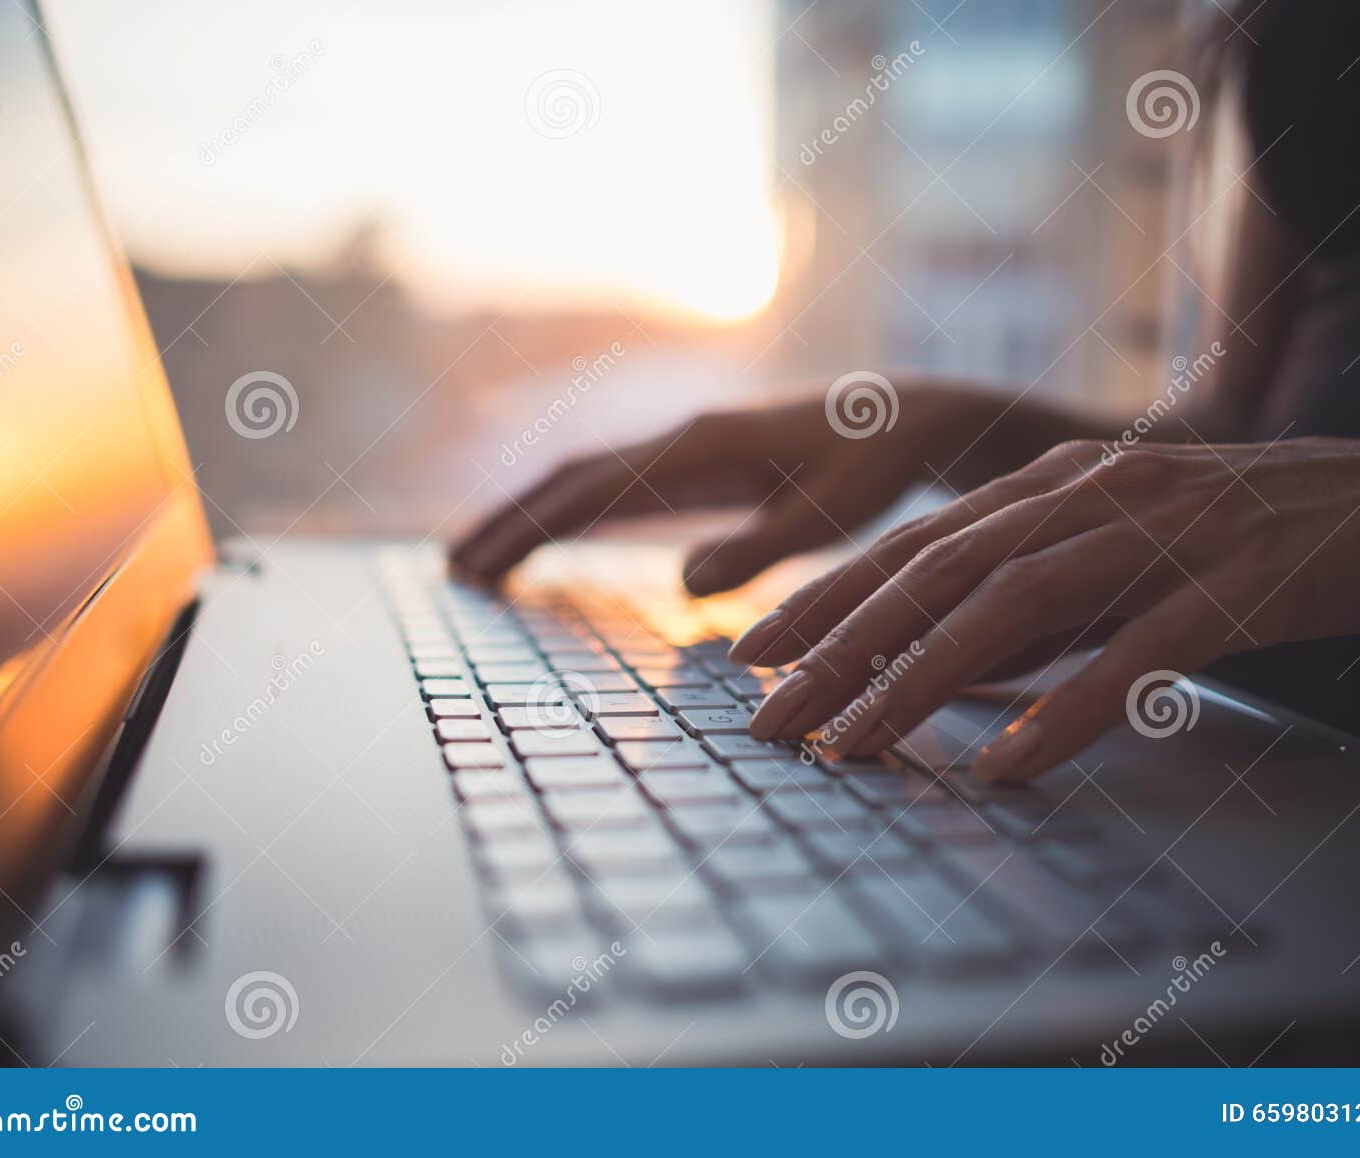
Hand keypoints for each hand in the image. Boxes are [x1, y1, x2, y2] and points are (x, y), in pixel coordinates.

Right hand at [451, 382, 1043, 594]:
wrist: (905, 417)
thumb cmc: (873, 468)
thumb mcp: (830, 516)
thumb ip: (759, 548)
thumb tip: (681, 583)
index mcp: (702, 445)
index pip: (594, 489)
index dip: (531, 527)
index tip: (480, 565)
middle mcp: (681, 436)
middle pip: (572, 477)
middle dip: (510, 522)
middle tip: (454, 571)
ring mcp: (686, 446)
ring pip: (588, 478)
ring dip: (532, 516)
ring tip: (478, 560)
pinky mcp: (698, 462)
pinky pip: (619, 487)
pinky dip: (573, 513)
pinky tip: (552, 538)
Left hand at [730, 438, 1359, 783]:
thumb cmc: (1241, 530)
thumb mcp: (1118, 546)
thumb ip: (1036, 594)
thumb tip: (948, 664)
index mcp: (1052, 488)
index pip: (913, 544)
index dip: (828, 597)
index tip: (754, 652)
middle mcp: (1087, 499)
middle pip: (938, 574)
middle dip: (841, 649)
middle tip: (769, 717)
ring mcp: (1157, 538)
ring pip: (1013, 607)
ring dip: (920, 682)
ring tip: (854, 748)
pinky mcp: (1229, 586)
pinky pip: (1133, 655)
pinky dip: (1064, 708)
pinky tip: (1007, 764)